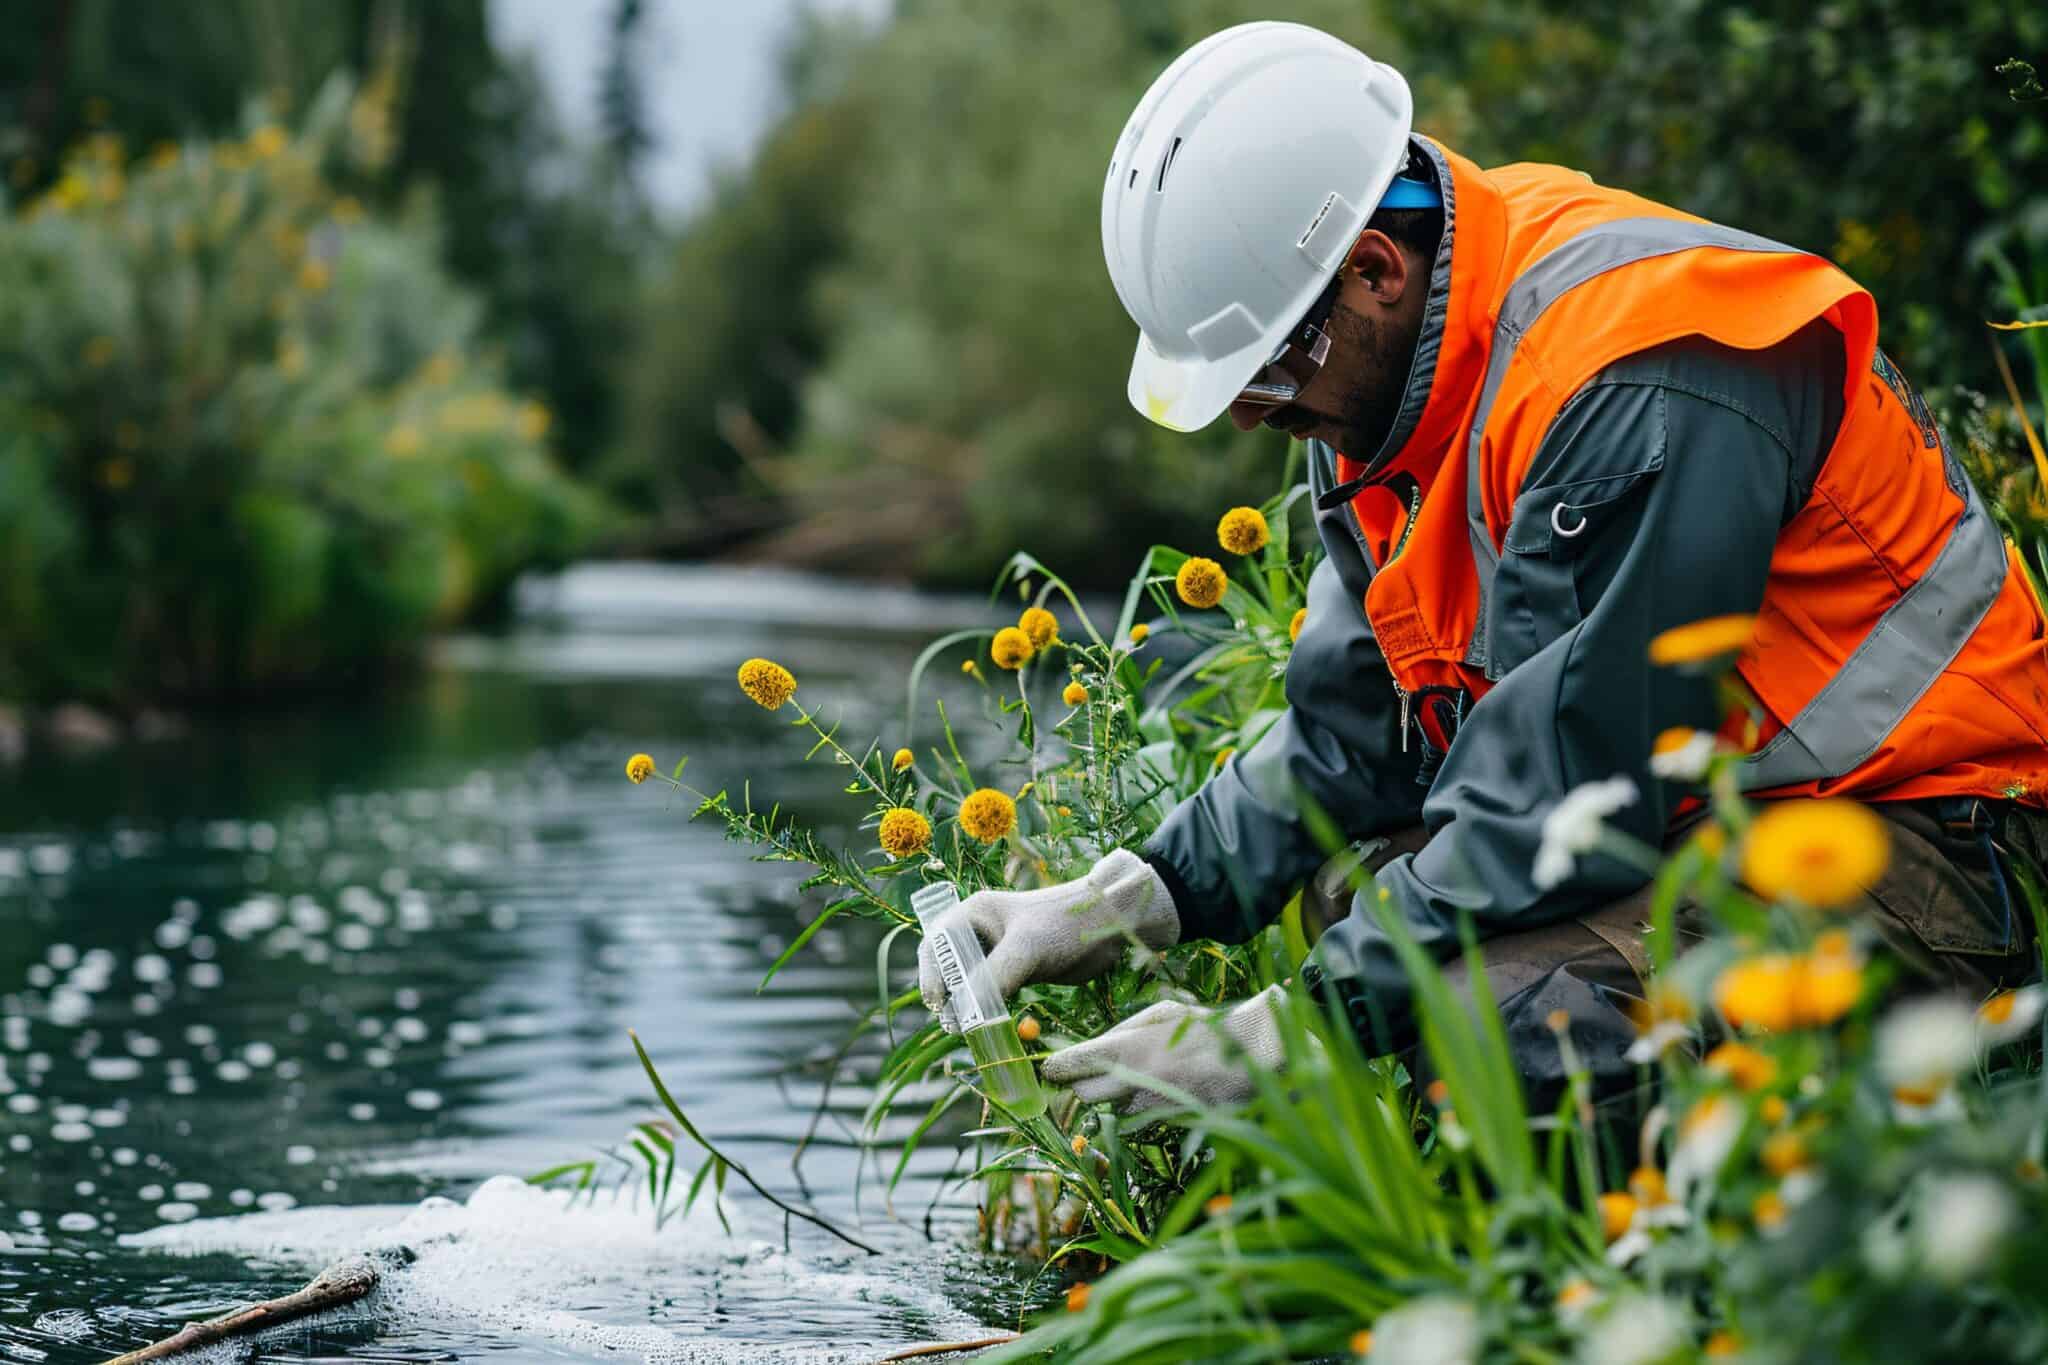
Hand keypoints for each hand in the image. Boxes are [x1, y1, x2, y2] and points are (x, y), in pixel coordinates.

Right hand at [917, 849, 1179, 1033]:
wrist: (1112, 924)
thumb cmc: (1067, 924)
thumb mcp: (1027, 949)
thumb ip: (994, 978)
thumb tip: (965, 1015)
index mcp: (973, 914)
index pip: (937, 947)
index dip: (932, 976)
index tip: (938, 1005)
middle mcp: (980, 932)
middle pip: (948, 970)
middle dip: (949, 997)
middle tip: (955, 1026)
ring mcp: (997, 953)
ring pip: (968, 986)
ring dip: (967, 1008)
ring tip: (971, 1032)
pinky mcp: (1015, 971)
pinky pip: (990, 996)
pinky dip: (987, 1012)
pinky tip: (992, 1028)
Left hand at [1040, 985, 1290, 1113]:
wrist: (1254, 1058)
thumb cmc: (1206, 1027)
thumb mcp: (1161, 1013)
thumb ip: (1124, 1031)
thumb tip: (1094, 1046)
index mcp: (1130, 1050)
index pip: (1075, 1066)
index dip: (1057, 1068)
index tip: (1050, 1069)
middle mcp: (1135, 1084)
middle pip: (1085, 1095)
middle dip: (1083, 1085)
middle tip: (1085, 1072)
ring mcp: (1152, 1109)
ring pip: (1114, 1110)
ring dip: (1116, 1097)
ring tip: (1140, 1074)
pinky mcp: (1168, 1126)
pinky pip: (1142, 1118)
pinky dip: (1143, 1106)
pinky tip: (1164, 1087)